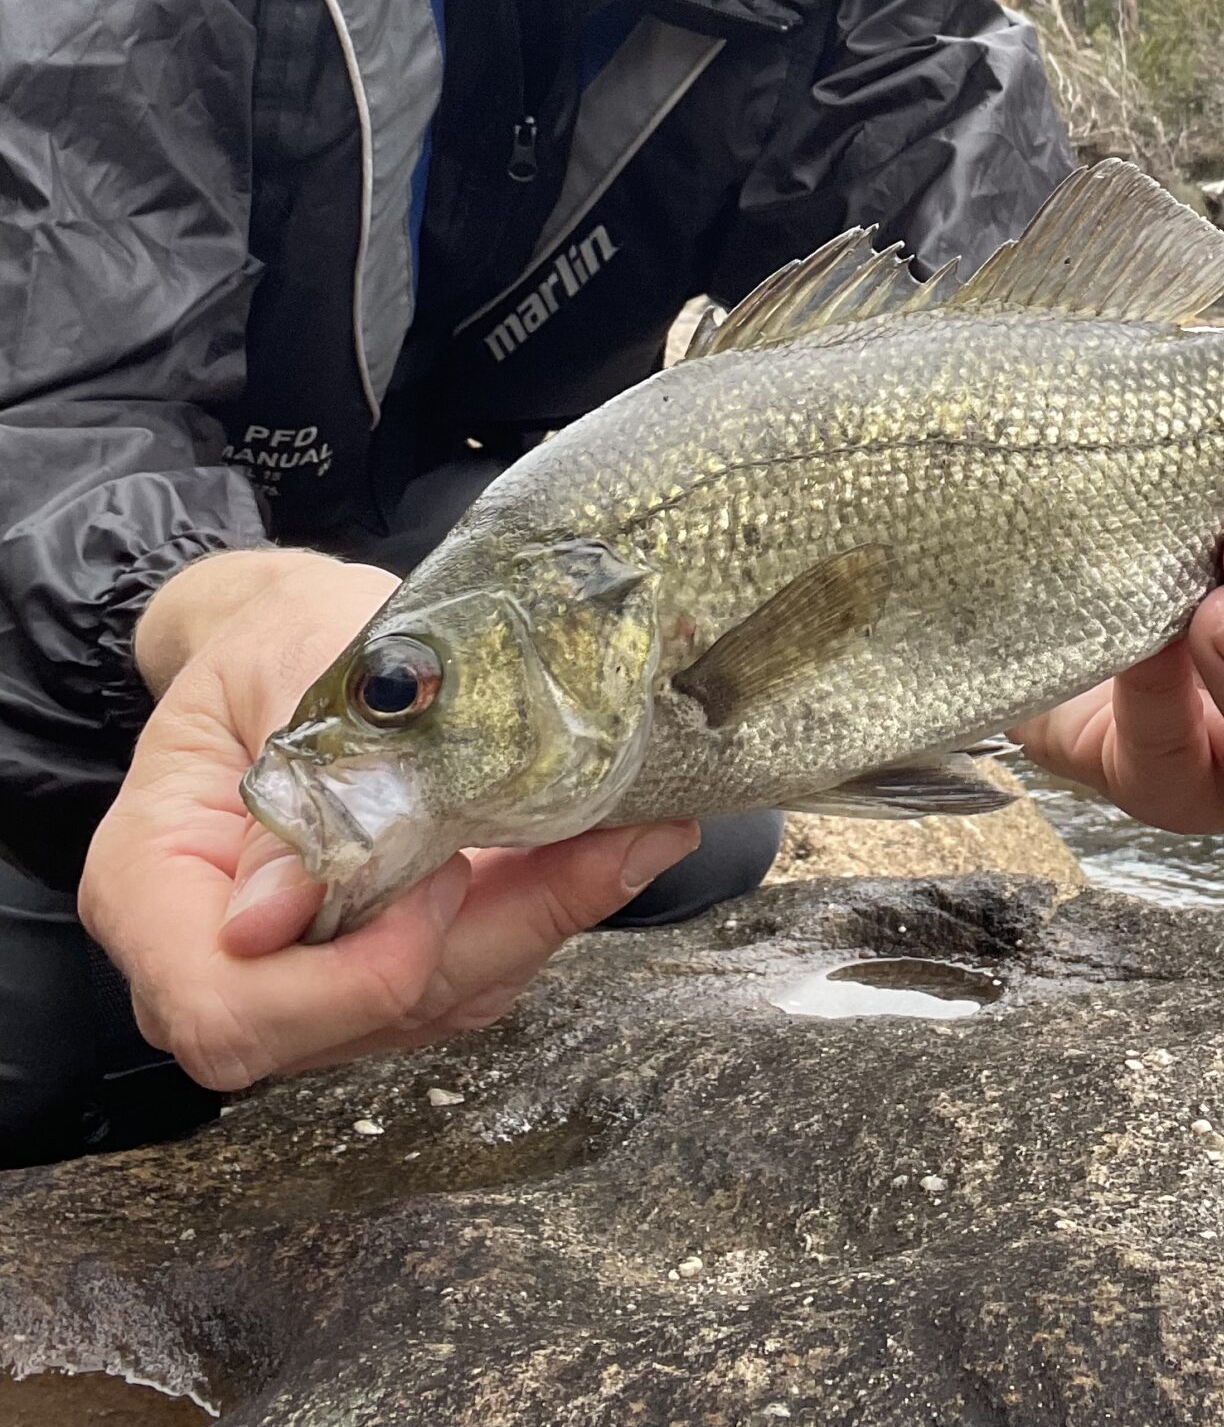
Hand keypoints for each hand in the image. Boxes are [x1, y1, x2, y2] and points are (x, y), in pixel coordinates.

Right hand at [80, 553, 695, 1090]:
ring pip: (434, 1002)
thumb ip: (296, 778)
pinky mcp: (389, 967)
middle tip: (597, 844)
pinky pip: (475, 970)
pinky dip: (549, 911)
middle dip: (486, 936)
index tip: (436, 881)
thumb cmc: (272, 641)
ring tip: (639, 832)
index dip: (338, 981)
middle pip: (354, 1017)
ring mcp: (309, 981)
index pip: (227, 1011)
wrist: (288, 638)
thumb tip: (275, 913)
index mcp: (151, 892)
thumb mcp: (278, 671)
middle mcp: (223, 963)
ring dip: (541, 922)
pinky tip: (623, 844)